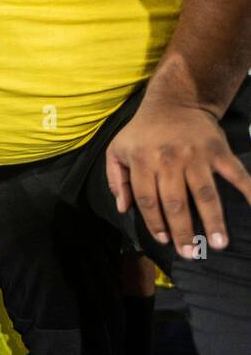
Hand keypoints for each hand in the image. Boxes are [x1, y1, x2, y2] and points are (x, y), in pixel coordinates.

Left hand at [107, 99, 250, 255]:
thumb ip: (117, 179)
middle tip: (190, 253)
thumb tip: (124, 208)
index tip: (163, 241)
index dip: (154, 222)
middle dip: (182, 231)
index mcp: (142, 160)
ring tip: (219, 244)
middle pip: (176, 202)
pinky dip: (248, 191)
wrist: (175, 101)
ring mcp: (196, 155)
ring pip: (205, 194)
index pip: (148, 200)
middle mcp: (169, 159)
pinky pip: (235, 174)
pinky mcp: (219, 150)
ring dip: (213, 221)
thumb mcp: (117, 150)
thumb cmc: (142, 132)